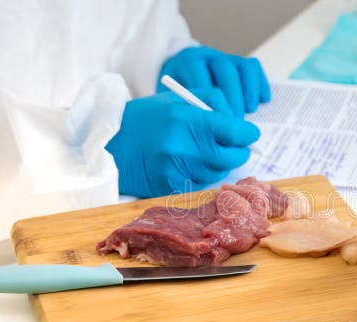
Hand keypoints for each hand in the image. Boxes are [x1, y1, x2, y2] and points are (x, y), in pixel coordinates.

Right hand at [107, 89, 259, 197]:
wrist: (107, 144)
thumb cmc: (144, 118)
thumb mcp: (177, 100)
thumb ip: (211, 104)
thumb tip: (240, 120)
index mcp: (188, 119)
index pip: (236, 131)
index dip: (247, 133)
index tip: (248, 133)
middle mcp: (186, 147)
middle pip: (233, 156)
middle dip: (238, 150)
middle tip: (235, 145)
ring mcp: (179, 169)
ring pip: (219, 171)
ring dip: (219, 162)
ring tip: (205, 151)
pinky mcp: (172, 186)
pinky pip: (202, 182)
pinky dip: (202, 174)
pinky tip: (190, 163)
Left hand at [157, 46, 270, 116]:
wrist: (184, 75)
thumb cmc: (181, 95)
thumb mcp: (177, 101)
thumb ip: (188, 110)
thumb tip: (207, 129)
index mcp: (189, 62)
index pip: (200, 75)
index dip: (210, 99)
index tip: (216, 121)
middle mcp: (209, 57)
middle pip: (225, 71)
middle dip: (233, 98)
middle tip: (236, 121)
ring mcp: (226, 58)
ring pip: (242, 68)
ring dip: (248, 91)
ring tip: (250, 111)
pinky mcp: (240, 63)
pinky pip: (254, 68)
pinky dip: (260, 84)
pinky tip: (263, 101)